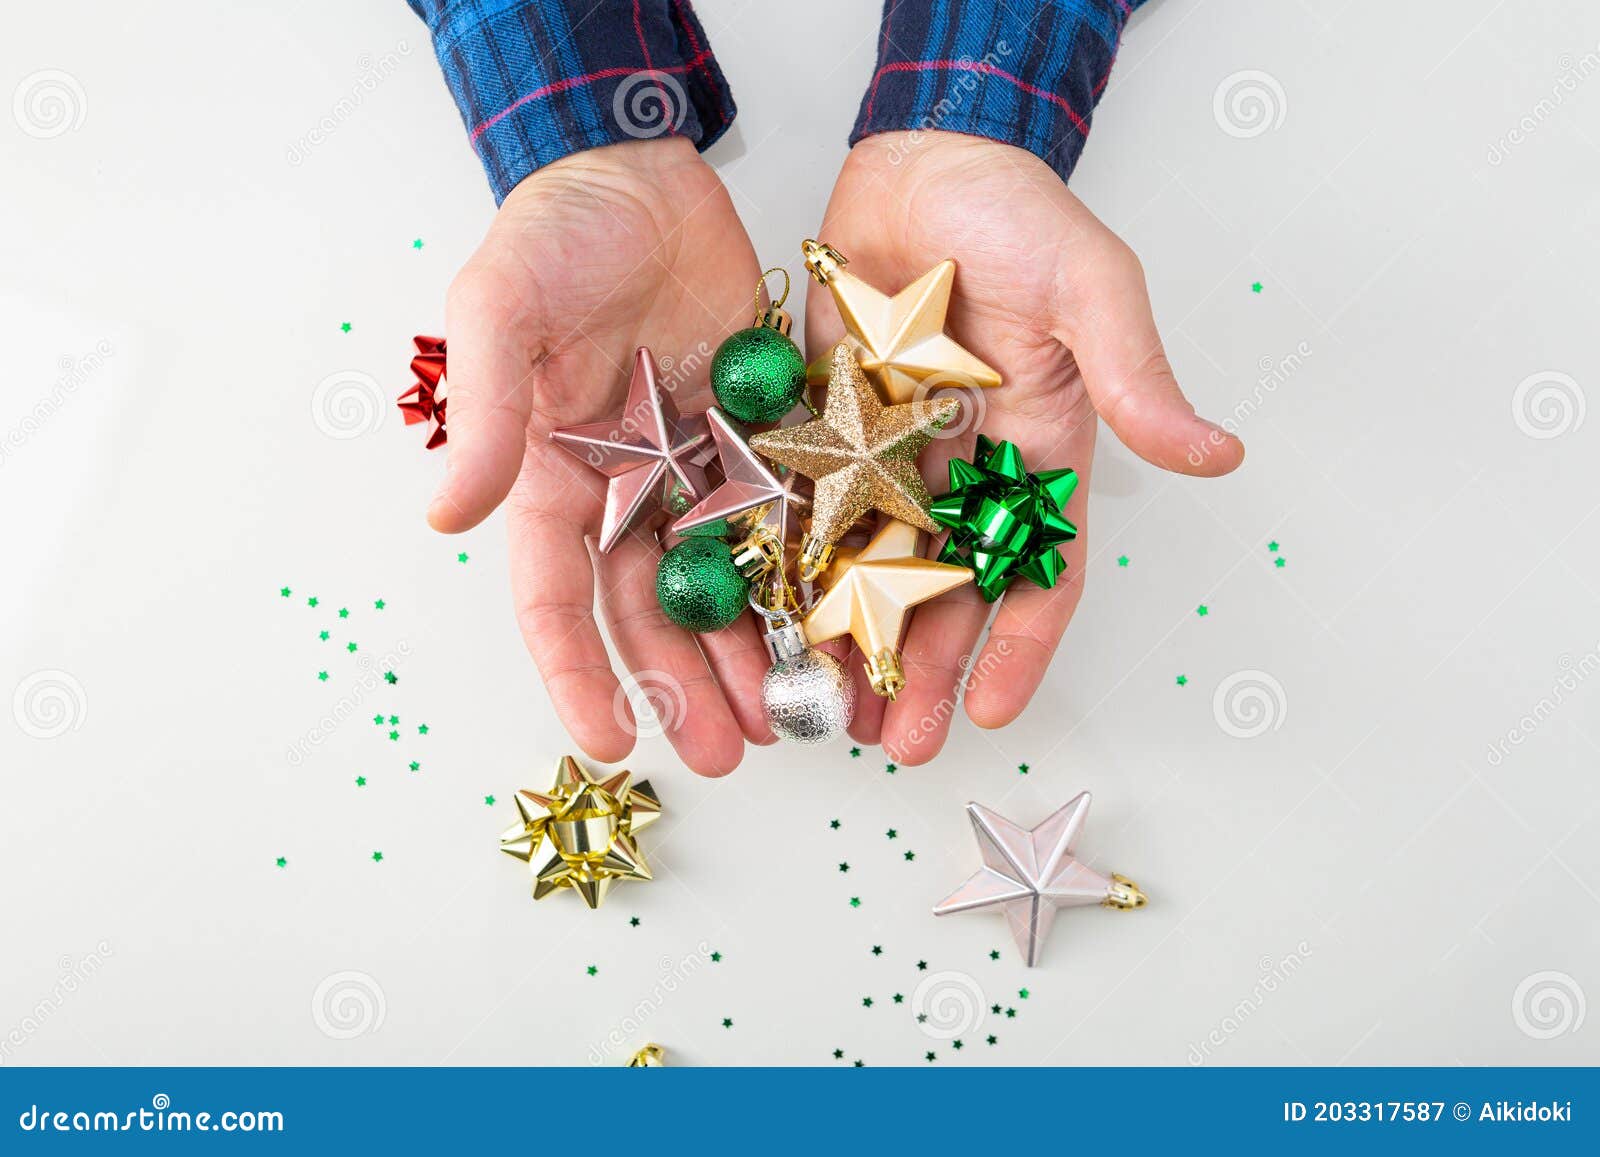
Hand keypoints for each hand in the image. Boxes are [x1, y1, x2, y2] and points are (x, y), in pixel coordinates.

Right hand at [432, 138, 772, 775]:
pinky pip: (782, 523)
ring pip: (722, 585)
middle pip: (649, 611)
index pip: (555, 596)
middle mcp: (624, 487)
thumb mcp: (502, 309)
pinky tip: (835, 631)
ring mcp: (693, 468)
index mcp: (553, 473)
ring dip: (750, 655)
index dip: (577, 672)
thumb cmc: (557, 231)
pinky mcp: (756, 440)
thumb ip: (485, 411)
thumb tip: (446, 515)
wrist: (642, 169)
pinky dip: (804, 578)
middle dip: (684, 686)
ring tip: (791, 719)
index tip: (610, 743)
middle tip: (729, 754)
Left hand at [806, 131, 1244, 763]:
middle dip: (928, 671)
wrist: (924, 157)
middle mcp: (967, 467)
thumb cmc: (1019, 211)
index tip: (994, 711)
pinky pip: (810, 509)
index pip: (1040, 568)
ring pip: (874, 568)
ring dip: (858, 641)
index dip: (1021, 644)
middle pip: (949, 591)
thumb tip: (1215, 456)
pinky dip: (794, 566)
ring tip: (830, 710)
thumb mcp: (1091, 288)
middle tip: (898, 743)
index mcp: (1039, 450)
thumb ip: (1136, 377)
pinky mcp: (828, 427)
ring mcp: (894, 454)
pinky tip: (774, 623)